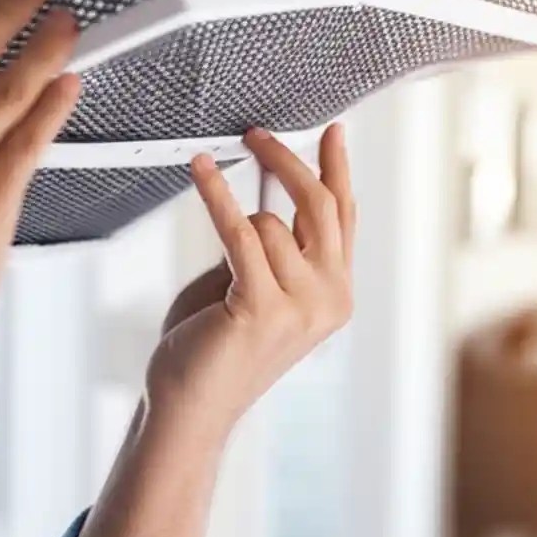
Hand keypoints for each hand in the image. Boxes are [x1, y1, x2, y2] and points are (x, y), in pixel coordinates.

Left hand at [146, 125, 355, 434]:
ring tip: (215, 255)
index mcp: (336, 293)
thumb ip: (273, 246)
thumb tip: (268, 191)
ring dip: (236, 221)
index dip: (338, 169)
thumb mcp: (256, 284)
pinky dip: (218, 196)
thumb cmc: (215, 345)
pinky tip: (201, 172)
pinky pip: (241, 232)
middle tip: (256, 135)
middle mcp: (330, 298)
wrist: (191, 404)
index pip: (345, 217)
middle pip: (321, 205)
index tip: (333, 132)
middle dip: (288, 161)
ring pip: (272, 223)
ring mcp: (302, 306)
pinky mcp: (264, 308)